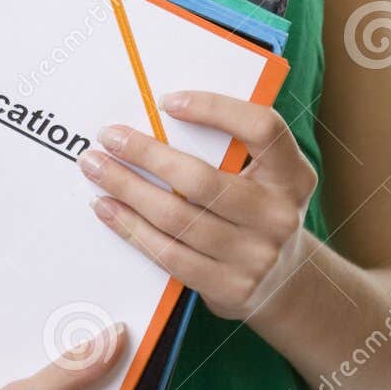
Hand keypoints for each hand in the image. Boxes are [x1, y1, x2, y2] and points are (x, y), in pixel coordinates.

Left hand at [79, 90, 317, 321]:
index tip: (166, 101)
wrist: (283, 284)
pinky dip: (131, 227)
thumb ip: (227, 151)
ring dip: (127, 189)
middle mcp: (280, 215)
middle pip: (201, 179)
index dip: (215, 109)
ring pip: (176, 218)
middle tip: (108, 137)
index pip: (263, 128)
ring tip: (96, 168)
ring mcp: (257, 256)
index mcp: (293, 175)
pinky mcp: (231, 288)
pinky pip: (168, 254)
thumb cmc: (255, 212)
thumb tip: (154, 118)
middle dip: (145, 154)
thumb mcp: (262, 179)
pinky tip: (107, 208)